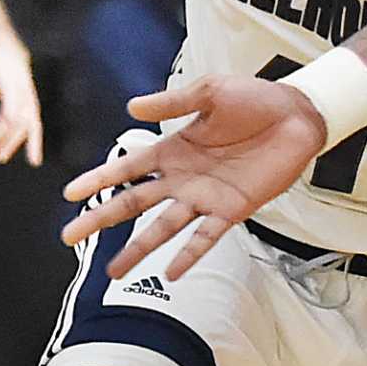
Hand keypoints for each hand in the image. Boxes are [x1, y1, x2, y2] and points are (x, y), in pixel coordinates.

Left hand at [0, 25, 43, 165]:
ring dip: (14, 141)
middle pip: (18, 114)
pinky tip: (34, 161)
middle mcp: (23, 89)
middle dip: (5, 133)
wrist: (8, 59)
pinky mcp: (29, 111)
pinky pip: (34, 128)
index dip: (10, 111)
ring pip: (26, 124)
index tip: (6, 124)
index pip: (12, 96)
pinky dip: (35, 144)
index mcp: (10, 75)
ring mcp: (28, 101)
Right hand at [59, 74, 328, 279]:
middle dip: (100, 219)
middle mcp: (182, 178)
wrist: (297, 116)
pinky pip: (206, 238)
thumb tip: (131, 107)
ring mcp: (204, 197)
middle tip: (69, 237)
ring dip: (138, 249)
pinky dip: (189, 255)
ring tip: (114, 272)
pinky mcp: (232, 210)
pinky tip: (171, 273)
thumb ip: (172, 103)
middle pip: (133, 202)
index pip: (126, 167)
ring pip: (162, 228)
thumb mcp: (209, 92)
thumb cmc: (253, 99)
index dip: (98, 180)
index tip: (69, 194)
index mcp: (172, 149)